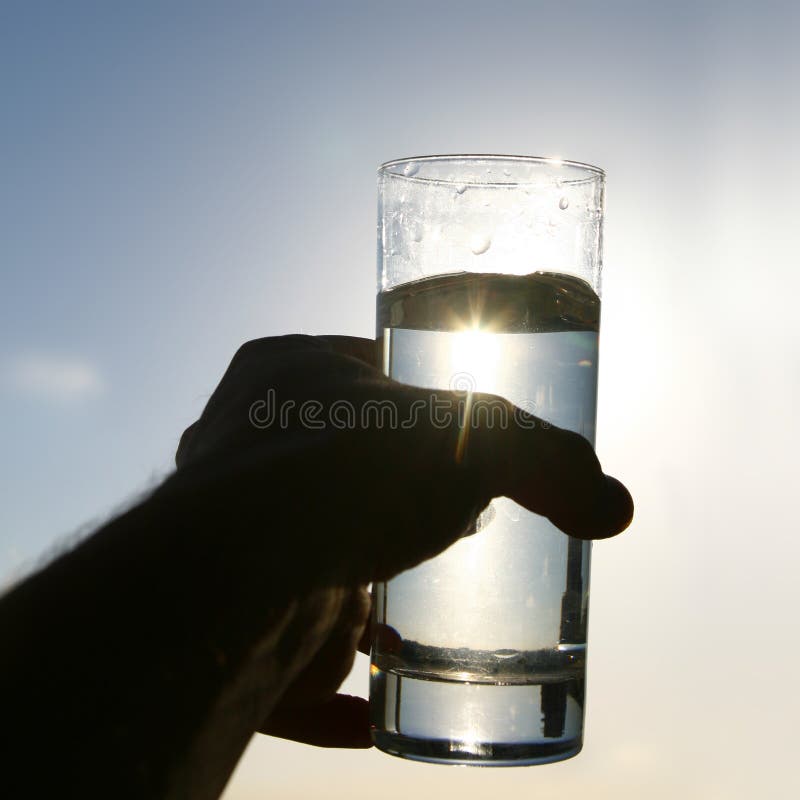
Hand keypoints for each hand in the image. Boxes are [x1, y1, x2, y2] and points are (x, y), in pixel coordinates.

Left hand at [172, 334, 632, 748]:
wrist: (230, 579)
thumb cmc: (341, 475)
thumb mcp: (469, 439)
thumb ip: (548, 461)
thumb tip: (614, 506)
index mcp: (284, 375)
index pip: (358, 374)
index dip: (412, 401)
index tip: (454, 437)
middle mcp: (240, 448)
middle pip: (331, 468)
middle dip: (388, 501)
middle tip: (447, 528)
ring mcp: (222, 535)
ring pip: (303, 558)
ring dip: (355, 595)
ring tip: (410, 620)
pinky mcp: (221, 620)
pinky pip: (277, 656)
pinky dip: (321, 687)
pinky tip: (366, 708)